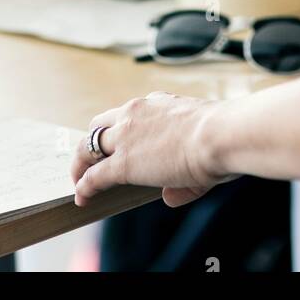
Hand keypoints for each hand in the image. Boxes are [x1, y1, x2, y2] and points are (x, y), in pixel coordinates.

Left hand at [70, 92, 236, 208]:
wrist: (220, 135)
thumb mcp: (202, 144)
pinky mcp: (123, 162)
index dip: (118, 129)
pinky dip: (84, 186)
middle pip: (99, 125)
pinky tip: (82, 196)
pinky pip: (94, 175)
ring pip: (89, 146)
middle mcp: (135, 113)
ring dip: (81, 163)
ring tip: (78, 179)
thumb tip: (170, 196)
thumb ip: (183, 174)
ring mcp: (126, 136)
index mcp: (156, 103)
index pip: (127, 113)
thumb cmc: (222, 135)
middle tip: (89, 160)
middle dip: (92, 142)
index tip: (117, 142)